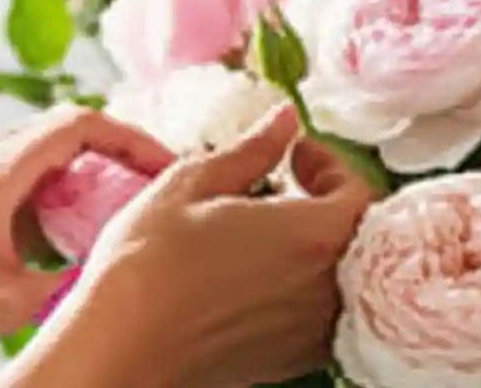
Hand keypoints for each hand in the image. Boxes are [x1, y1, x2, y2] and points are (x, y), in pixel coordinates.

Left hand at [0, 105, 174, 365]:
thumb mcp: (11, 301)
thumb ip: (70, 276)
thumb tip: (113, 260)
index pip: (78, 125)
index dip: (130, 138)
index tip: (164, 164)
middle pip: (66, 128)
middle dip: (116, 149)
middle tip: (154, 181)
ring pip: (48, 152)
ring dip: (89, 170)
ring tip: (125, 203)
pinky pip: (30, 179)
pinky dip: (64, 193)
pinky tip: (79, 231)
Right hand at [1, 106, 373, 387]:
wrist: (121, 349)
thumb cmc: (147, 270)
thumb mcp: (191, 185)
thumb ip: (250, 150)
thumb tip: (282, 121)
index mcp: (313, 236)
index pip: (357, 190)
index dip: (328, 164)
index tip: (295, 155)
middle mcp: (327, 289)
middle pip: (359, 234)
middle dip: (326, 202)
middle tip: (285, 184)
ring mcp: (311, 331)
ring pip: (340, 274)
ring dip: (317, 245)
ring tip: (267, 229)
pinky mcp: (289, 360)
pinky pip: (318, 311)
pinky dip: (301, 284)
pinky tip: (254, 272)